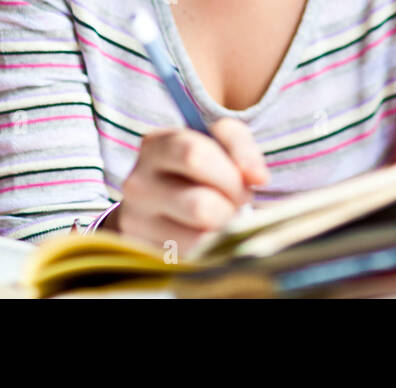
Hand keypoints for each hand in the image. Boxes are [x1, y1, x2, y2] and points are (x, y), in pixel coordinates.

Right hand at [116, 118, 268, 257]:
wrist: (156, 194)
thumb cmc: (195, 163)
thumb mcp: (217, 139)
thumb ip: (241, 147)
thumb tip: (258, 177)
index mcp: (155, 147)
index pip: (195, 155)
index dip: (230, 173)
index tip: (248, 182)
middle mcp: (138, 184)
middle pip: (199, 205)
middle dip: (231, 207)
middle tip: (236, 202)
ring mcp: (137, 221)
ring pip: (198, 237)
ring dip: (223, 229)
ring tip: (222, 216)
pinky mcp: (145, 250)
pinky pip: (193, 257)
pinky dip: (211, 246)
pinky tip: (208, 231)